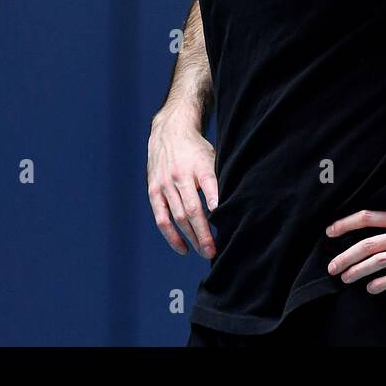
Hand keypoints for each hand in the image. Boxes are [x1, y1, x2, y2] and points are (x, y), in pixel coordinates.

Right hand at [146, 109, 218, 257]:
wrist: (169, 133)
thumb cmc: (196, 150)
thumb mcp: (212, 157)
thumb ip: (218, 179)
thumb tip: (231, 206)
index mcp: (199, 165)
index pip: (208, 184)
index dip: (214, 200)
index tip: (220, 214)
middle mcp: (180, 176)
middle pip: (193, 209)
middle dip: (204, 233)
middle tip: (215, 251)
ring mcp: (165, 185)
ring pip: (178, 217)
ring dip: (192, 238)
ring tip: (205, 252)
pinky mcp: (154, 192)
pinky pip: (162, 219)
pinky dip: (172, 236)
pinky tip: (183, 249)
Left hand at [324, 199, 385, 293]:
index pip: (368, 218)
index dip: (346, 224)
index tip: (330, 231)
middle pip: (368, 244)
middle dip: (346, 255)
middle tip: (332, 266)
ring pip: (379, 261)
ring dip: (359, 270)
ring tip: (345, 278)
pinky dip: (384, 283)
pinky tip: (372, 289)